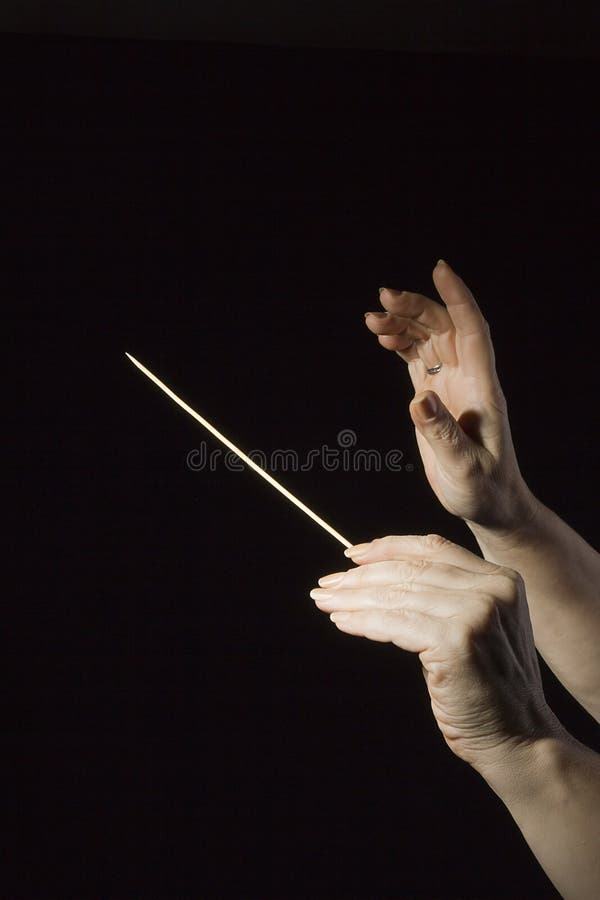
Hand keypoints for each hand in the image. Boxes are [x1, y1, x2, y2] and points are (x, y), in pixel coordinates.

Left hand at [310, 534, 560, 776]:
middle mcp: (492, 589)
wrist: (520, 740)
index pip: (432, 548)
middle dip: (360, 577)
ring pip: (397, 595)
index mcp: (500, 579)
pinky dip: (363, 621)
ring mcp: (476, 613)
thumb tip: (380, 575)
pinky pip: (395, 623)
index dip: (387, 548)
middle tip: (326, 585)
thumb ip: (448, 596)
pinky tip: (343, 621)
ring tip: (325, 602)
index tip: (352, 556)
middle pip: (410, 570)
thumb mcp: (479, 628)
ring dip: (353, 598)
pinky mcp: (456, 641)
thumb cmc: (489, 690)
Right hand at [364, 260, 532, 529]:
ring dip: (403, 323)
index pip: (472, 332)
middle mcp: (468, 379)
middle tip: (382, 299)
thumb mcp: (465, 467)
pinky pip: (417, 357)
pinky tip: (382, 336)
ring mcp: (451, 385)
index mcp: (482, 389)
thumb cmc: (484, 489)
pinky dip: (400, 342)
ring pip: (428, 338)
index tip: (439, 270)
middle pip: (444, 327)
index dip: (458, 299)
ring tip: (372, 320)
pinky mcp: (434, 396)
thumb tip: (419, 400)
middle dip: (415, 306)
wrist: (489, 503)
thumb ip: (442, 434)